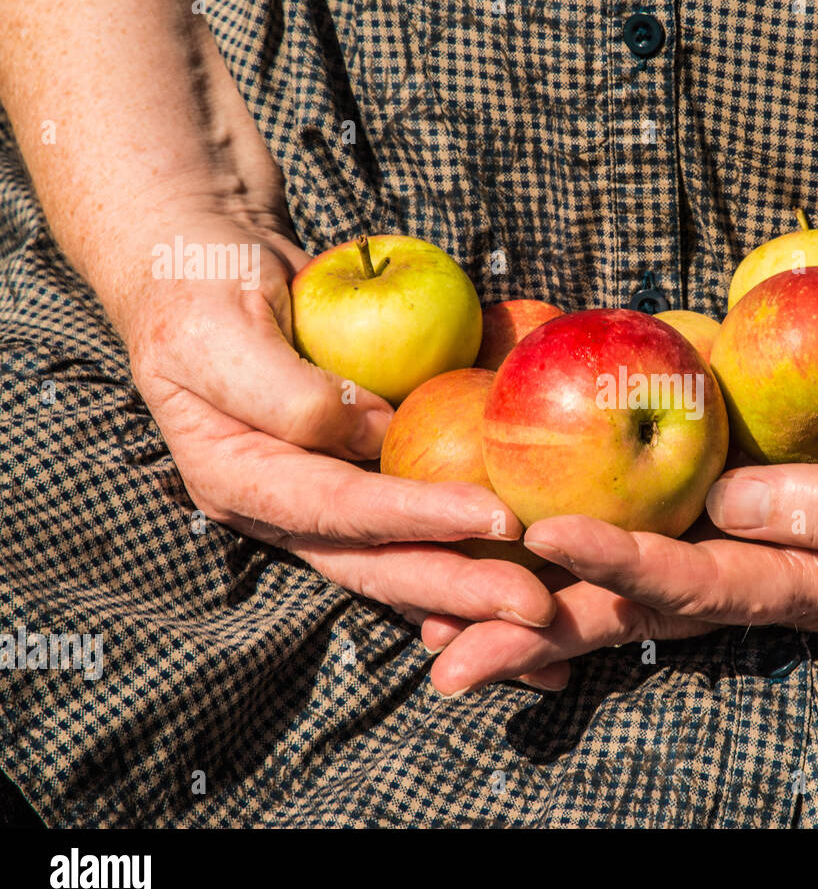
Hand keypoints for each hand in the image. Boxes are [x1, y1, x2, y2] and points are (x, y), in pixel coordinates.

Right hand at [108, 203, 558, 670]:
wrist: (208, 264)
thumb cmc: (201, 285)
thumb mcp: (220, 327)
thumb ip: (286, 390)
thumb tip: (375, 436)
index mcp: (237, 480)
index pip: (338, 509)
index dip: (417, 519)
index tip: (498, 520)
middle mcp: (283, 509)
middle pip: (379, 562)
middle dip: (460, 589)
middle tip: (539, 610)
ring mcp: (325, 502)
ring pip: (403, 561)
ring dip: (472, 594)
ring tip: (545, 624)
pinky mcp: (362, 481)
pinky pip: (419, 523)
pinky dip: (471, 551)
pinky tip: (530, 571)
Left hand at [423, 360, 817, 693]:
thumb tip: (734, 506)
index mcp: (805, 585)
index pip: (701, 585)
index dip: (625, 567)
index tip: (547, 539)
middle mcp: (756, 575)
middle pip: (635, 607)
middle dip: (542, 629)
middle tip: (446, 652)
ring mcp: (737, 541)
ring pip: (624, 576)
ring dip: (537, 595)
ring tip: (445, 611)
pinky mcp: (730, 501)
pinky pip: (646, 521)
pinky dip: (582, 527)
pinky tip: (516, 529)